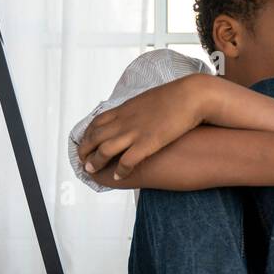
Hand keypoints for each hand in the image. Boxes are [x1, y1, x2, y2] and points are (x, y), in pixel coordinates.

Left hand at [78, 76, 206, 180]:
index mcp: (125, 109)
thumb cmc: (176, 97)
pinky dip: (120, 170)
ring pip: (105, 150)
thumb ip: (138, 109)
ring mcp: (135, 132)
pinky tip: (119, 177)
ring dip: (95, 161)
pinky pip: (127, 161)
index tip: (84, 143)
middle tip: (82, 160)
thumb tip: (136, 114)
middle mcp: (125, 121)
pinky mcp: (148, 143)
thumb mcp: (149, 100)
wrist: (191, 96)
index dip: (87, 134)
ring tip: (91, 170)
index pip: (97, 122)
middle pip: (95, 136)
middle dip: (84, 149)